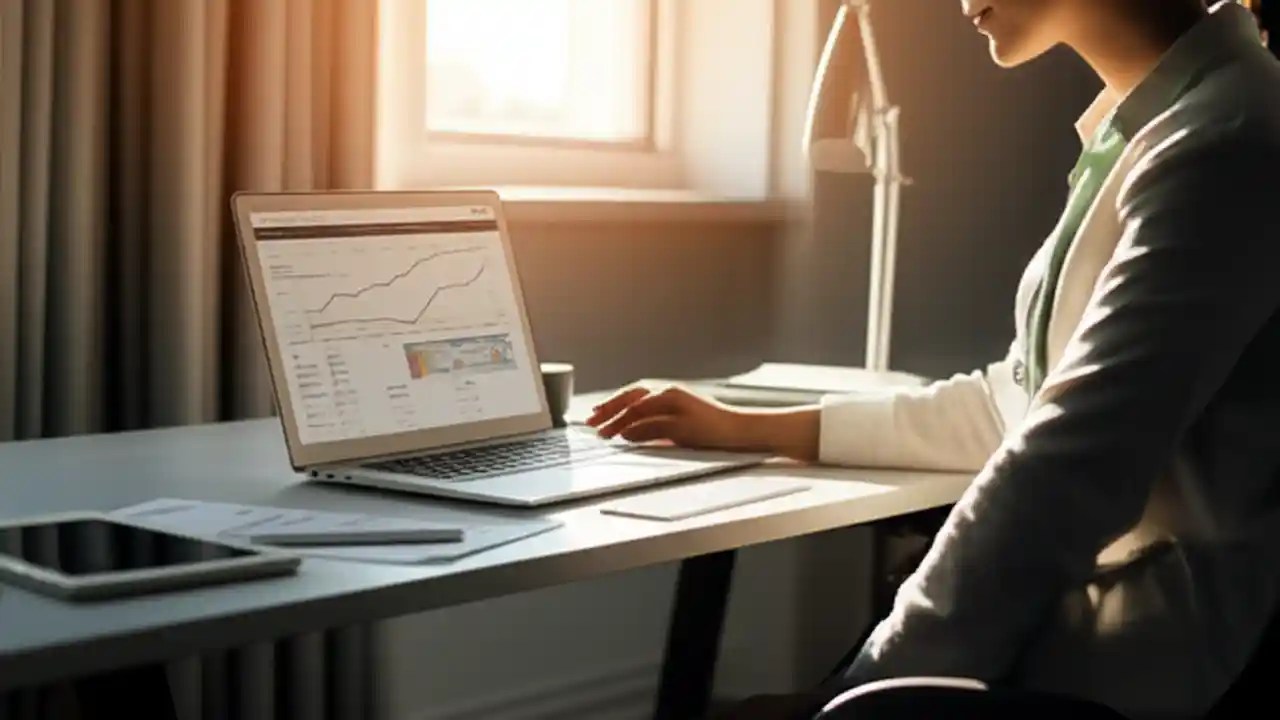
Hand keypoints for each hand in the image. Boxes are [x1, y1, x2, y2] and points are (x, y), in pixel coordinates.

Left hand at [585, 384, 821, 460]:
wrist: (742, 430)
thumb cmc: (713, 429)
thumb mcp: (680, 425)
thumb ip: (656, 426)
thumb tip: (630, 434)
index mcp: (670, 393)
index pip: (635, 395)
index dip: (613, 403)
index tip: (595, 414)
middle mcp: (672, 395)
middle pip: (633, 398)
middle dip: (609, 410)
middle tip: (591, 423)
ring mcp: (679, 407)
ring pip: (640, 410)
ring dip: (619, 422)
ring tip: (603, 434)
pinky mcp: (685, 422)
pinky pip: (655, 424)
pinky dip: (638, 430)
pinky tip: (626, 437)